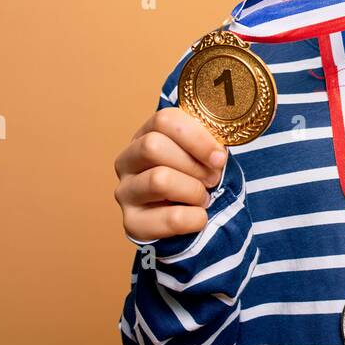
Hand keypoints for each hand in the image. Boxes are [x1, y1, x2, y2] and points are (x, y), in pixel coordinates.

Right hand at [113, 107, 227, 239]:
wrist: (187, 222)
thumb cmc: (197, 181)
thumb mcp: (202, 156)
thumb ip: (207, 145)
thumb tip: (219, 151)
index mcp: (145, 135)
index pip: (163, 120)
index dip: (196, 137)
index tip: (219, 156)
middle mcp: (127, 161)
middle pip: (152, 146)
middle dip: (193, 165)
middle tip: (212, 179)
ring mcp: (125, 192)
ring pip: (158, 179)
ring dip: (193, 190)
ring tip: (204, 199)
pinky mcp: (133, 223)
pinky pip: (171, 218)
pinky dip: (195, 218)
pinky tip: (199, 218)